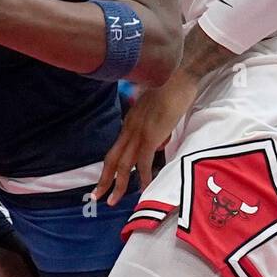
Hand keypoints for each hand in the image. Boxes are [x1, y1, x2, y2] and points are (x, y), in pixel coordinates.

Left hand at [92, 71, 198, 206]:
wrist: (178, 75)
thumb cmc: (173, 88)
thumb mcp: (159, 111)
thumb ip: (156, 127)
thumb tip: (160, 142)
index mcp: (130, 122)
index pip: (116, 148)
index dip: (110, 166)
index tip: (106, 180)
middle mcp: (130, 128)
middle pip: (112, 159)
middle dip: (104, 180)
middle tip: (97, 197)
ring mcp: (139, 132)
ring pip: (123, 164)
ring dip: (118, 185)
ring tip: (113, 201)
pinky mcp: (151, 135)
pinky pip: (143, 162)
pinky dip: (142, 177)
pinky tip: (143, 189)